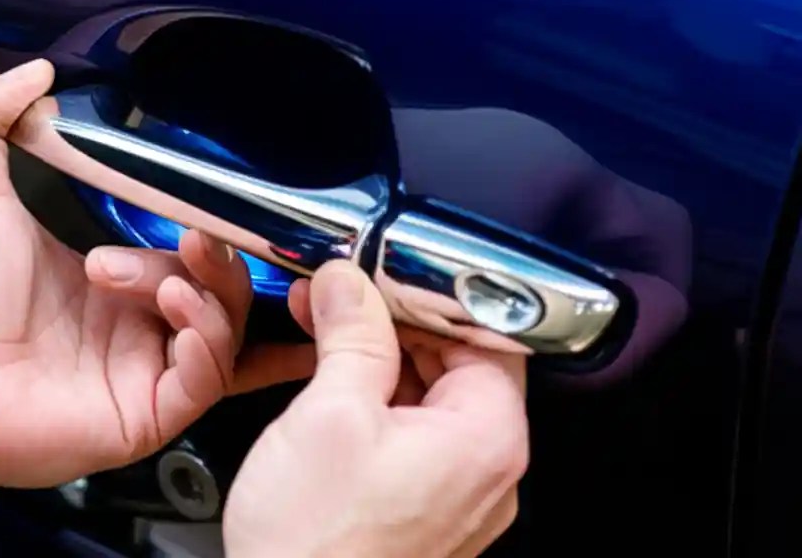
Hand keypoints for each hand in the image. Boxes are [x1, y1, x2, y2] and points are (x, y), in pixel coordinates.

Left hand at [0, 59, 315, 487]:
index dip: (210, 231)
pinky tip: (178, 313)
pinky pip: (206, 386)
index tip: (204, 204)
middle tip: (190, 236)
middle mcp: (133, 329)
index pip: (190, 254)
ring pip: (224, 336)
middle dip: (218, 260)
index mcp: (112, 281)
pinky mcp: (141, 418)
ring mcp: (140, 374)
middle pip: (221, 293)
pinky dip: (207, 348)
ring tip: (167, 279)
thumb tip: (31, 69)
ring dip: (212, 298)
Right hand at [223, 261, 528, 557]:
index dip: (434, 294)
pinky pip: (414, 440)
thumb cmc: (316, 548)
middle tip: (341, 301)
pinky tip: (332, 391)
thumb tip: (352, 285)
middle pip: (460, 365)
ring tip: (326, 340)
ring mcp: (457, 498)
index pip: (488, 334)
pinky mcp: (423, 514)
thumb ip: (352, 336)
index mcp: (485, 439)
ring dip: (382, 362)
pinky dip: (378, 405)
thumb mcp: (329, 414)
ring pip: (432, 401)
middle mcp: (485, 472)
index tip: (386, 274)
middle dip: (398, 324)